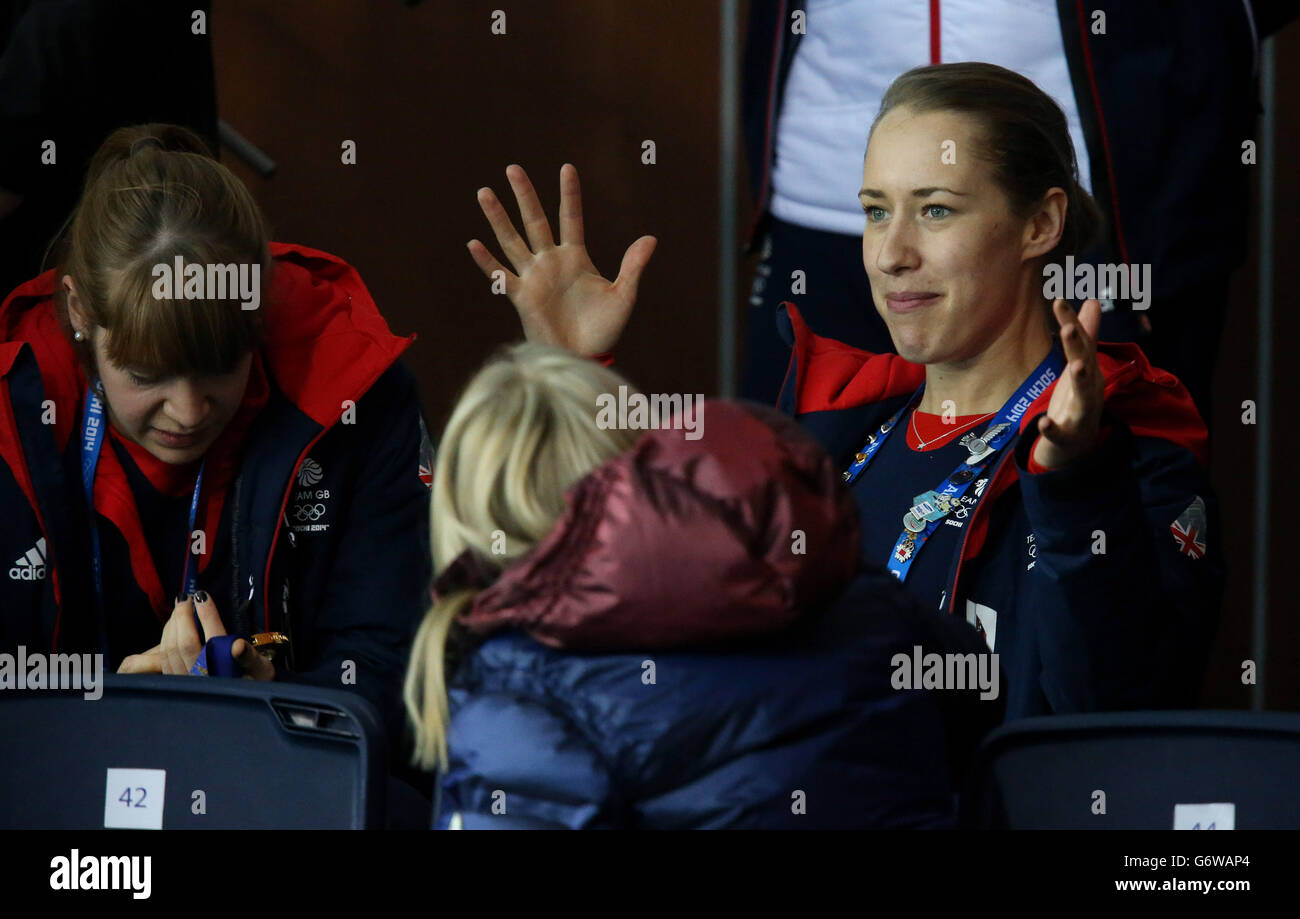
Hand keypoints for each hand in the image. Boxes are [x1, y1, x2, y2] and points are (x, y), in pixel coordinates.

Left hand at [117, 591, 274, 680]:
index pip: (214, 639)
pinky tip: (173, 626)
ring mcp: (186, 682)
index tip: (203, 595)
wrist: (242, 707)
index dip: (207, 615)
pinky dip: (165, 637)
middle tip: (187, 597)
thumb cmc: (254, 683)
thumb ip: (251, 658)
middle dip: (183, 615)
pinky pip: (163, 658)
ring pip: (170, 649)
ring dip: (172, 624)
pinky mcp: (176, 682)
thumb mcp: (262, 671)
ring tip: (180, 608)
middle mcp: (202, 679)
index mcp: (226, 674)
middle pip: (185, 642)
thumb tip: (238, 645)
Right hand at [467, 163, 656, 354]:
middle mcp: (551, 262)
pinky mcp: (523, 297)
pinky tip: (474, 243)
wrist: (585, 355)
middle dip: (525, 195)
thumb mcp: (624, 295)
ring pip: (512, 241)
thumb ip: (633, 266)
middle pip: (534, 220)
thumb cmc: (604, 328)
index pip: (570, 217)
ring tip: (485, 192)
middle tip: (513, 168)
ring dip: (498, 218)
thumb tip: (651, 238)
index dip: (569, 194)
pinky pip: (502, 276)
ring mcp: (534, 278)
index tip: (567, 167)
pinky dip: (487, 261)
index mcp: (576, 257)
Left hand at [1032, 298, 1106, 469]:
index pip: (1081, 342)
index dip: (1071, 322)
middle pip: (1085, 363)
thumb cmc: (1079, 397)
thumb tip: (1092, 300)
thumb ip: (1087, 333)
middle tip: (1068, 328)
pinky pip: (1060, 432)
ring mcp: (1081, 412)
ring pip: (1083, 395)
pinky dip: (1053, 428)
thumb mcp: (1082, 364)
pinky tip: (1044, 422)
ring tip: (1075, 367)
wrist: (1079, 442)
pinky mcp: (1068, 434)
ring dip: (1080, 380)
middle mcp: (1089, 387)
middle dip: (1078, 346)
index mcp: (1089, 369)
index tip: (1057, 301)